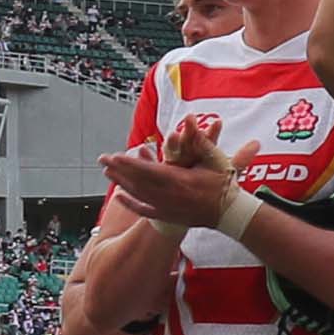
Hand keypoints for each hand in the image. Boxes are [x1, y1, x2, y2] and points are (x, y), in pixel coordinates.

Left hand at [98, 112, 242, 238]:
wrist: (230, 214)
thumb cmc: (223, 185)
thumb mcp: (215, 159)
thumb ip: (199, 139)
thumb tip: (190, 118)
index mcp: (179, 180)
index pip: (148, 170)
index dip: (129, 163)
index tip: (114, 156)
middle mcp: (169, 195)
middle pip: (137, 182)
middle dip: (119, 170)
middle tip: (103, 160)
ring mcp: (167, 207)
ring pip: (138, 195)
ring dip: (121, 182)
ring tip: (107, 172)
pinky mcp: (168, 216)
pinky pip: (144, 210)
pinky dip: (130, 203)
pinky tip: (118, 196)